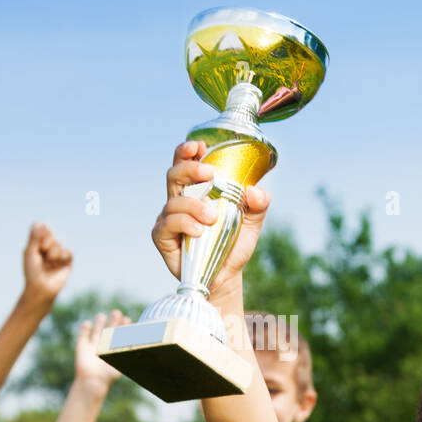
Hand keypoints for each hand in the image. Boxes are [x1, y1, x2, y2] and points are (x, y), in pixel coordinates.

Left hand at [23, 222, 72, 302]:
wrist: (41, 288)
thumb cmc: (32, 272)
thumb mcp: (30, 252)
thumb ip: (35, 237)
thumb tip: (43, 223)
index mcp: (37, 244)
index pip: (42, 228)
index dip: (41, 232)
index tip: (37, 242)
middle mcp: (48, 247)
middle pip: (50, 234)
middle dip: (45, 244)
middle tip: (42, 256)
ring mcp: (58, 254)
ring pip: (59, 243)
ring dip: (52, 253)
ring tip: (49, 264)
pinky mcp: (68, 262)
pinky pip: (68, 251)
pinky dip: (62, 256)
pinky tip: (57, 264)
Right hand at [75, 309, 129, 388]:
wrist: (92, 382)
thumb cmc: (108, 375)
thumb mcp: (121, 361)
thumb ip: (129, 351)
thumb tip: (141, 342)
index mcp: (114, 351)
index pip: (121, 336)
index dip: (124, 327)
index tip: (127, 319)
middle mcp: (104, 348)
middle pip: (110, 331)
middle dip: (113, 322)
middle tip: (117, 312)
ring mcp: (92, 348)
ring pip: (97, 332)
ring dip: (99, 323)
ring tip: (102, 315)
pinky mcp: (82, 348)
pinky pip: (83, 336)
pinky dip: (85, 329)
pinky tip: (88, 323)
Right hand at [152, 140, 270, 292]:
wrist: (225, 275)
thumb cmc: (233, 244)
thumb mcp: (252, 223)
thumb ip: (259, 205)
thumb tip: (254, 190)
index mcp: (197, 189)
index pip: (186, 162)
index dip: (187, 150)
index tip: (199, 146)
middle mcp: (180, 199)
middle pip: (174, 173)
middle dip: (190, 168)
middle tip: (210, 174)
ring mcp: (169, 217)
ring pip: (173, 200)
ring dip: (194, 205)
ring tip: (212, 217)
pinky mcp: (162, 236)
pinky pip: (168, 223)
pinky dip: (184, 223)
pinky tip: (199, 231)